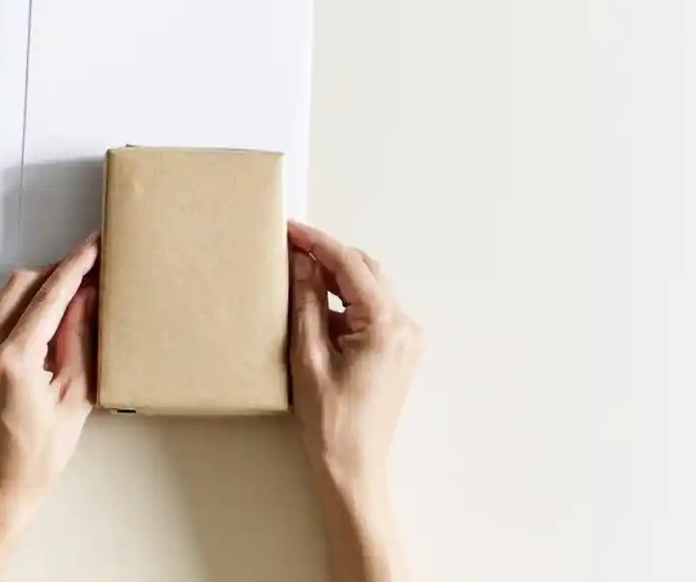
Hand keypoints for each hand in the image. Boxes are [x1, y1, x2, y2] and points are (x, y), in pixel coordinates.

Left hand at [0, 234, 99, 506]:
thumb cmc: (37, 458)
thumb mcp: (73, 399)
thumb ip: (80, 342)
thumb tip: (87, 298)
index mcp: (13, 359)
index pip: (49, 296)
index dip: (75, 266)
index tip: (93, 246)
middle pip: (20, 285)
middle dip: (55, 272)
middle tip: (86, 271)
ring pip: (3, 299)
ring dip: (36, 290)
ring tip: (69, 297)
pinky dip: (19, 311)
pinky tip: (43, 325)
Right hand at [287, 220, 422, 485]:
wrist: (354, 466)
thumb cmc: (329, 421)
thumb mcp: (308, 356)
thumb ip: (306, 302)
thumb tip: (303, 261)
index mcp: (385, 324)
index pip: (349, 265)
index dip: (317, 242)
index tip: (289, 229)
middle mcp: (404, 325)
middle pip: (364, 270)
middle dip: (327, 255)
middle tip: (289, 247)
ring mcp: (406, 337)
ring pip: (369, 288)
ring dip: (335, 278)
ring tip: (296, 274)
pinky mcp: (399, 349)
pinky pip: (371, 310)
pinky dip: (344, 302)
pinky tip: (315, 308)